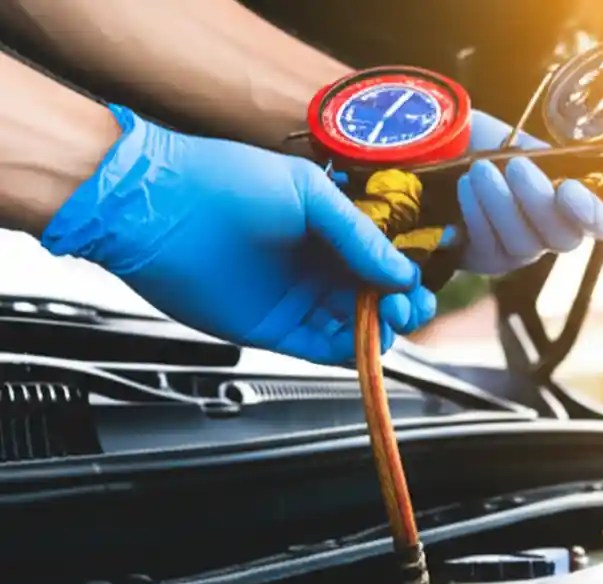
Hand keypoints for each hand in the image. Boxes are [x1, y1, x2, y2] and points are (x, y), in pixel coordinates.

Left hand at [40, 105, 434, 364]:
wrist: (156, 209)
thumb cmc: (223, 181)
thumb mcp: (307, 193)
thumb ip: (358, 233)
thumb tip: (402, 271)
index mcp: (332, 228)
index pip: (385, 259)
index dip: (407, 273)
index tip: (416, 282)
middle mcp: (320, 265)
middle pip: (378, 298)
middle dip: (402, 306)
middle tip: (406, 307)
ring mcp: (300, 298)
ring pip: (357, 327)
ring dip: (381, 330)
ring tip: (388, 321)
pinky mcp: (277, 329)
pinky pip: (324, 349)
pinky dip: (349, 352)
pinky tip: (362, 343)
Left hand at [455, 111, 602, 274]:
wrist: (459, 154)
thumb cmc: (505, 146)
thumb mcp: (533, 143)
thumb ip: (555, 155)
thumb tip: (559, 161)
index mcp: (580, 203)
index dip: (595, 215)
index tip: (570, 188)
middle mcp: (558, 234)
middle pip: (563, 238)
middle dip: (537, 200)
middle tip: (516, 164)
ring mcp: (525, 251)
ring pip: (522, 244)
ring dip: (500, 203)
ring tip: (480, 169)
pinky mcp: (491, 259)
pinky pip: (488, 247)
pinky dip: (476, 214)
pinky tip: (466, 186)